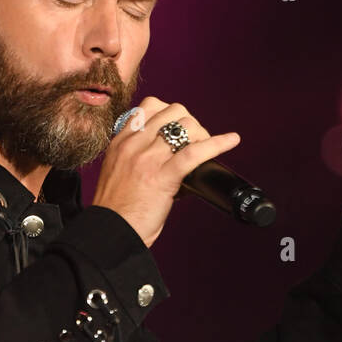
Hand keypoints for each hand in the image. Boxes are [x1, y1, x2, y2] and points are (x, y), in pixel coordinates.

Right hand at [93, 96, 240, 247]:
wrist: (110, 234)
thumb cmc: (117, 211)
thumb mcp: (118, 174)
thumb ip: (137, 159)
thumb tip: (170, 157)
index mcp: (120, 142)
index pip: (150, 106)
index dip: (171, 114)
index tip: (179, 130)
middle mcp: (133, 145)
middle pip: (173, 112)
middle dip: (190, 124)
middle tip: (196, 144)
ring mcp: (147, 159)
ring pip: (186, 126)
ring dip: (202, 135)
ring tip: (205, 150)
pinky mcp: (162, 177)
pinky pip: (194, 152)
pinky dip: (218, 144)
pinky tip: (232, 141)